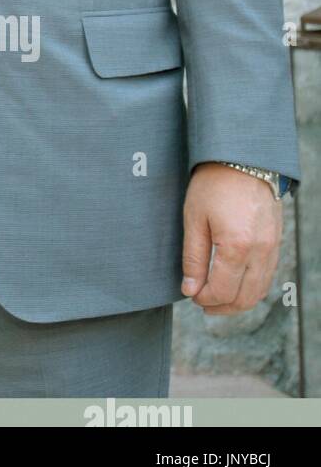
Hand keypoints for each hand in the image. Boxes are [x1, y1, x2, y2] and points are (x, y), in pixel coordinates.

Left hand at [181, 164, 282, 313]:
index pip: (222, 290)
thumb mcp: (193, 218)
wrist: (243, 160)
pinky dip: (252, 288)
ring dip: (238, 301)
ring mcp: (272, 248)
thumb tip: (190, 289)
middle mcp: (260, 252)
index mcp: (236, 246)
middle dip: (222, 307)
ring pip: (259, 291)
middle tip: (202, 304)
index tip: (191, 296)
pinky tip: (235, 285)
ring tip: (217, 300)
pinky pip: (267, 276)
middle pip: (244, 297)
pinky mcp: (277, 243)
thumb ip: (192, 257)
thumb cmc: (213, 184)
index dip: (205, 299)